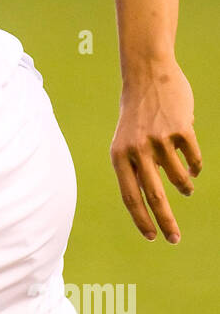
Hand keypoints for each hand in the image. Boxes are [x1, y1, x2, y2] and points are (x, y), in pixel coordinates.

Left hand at [110, 62, 201, 242]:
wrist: (148, 74)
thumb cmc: (136, 112)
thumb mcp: (126, 140)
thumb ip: (136, 166)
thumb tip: (154, 199)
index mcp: (119, 155)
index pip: (129, 196)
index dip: (140, 219)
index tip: (152, 238)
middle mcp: (137, 150)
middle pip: (154, 196)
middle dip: (165, 222)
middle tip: (174, 239)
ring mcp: (159, 140)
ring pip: (178, 179)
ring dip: (184, 188)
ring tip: (186, 190)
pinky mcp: (181, 130)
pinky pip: (193, 160)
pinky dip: (195, 168)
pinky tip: (194, 169)